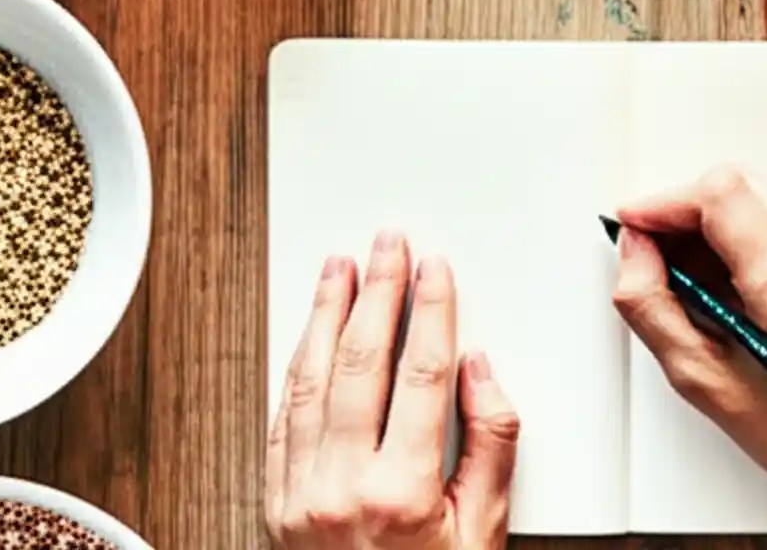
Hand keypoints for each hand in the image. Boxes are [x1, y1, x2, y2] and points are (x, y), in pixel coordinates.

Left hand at [265, 232, 520, 548]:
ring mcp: (298, 495)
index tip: (436, 268)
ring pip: (310, 378)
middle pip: (361, 361)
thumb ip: (491, 444)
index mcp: (400, 494)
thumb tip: (481, 370)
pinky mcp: (275, 501)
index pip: (420, 373)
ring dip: (326, 314)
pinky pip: (282, 415)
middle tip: (389, 244)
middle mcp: (339, 489)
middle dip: (378, 292)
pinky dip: (297, 365)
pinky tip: (309, 332)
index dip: (431, 310)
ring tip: (341, 267)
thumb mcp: (485, 531)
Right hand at [611, 166, 766, 547]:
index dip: (665, 203)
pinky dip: (736, 234)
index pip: (721, 195)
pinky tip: (722, 282)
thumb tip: (634, 252)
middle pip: (737, 183)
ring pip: (755, 194)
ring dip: (708, 222)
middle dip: (682, 209)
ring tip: (688, 277)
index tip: (635, 227)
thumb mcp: (704, 382)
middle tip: (653, 254)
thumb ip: (653, 308)